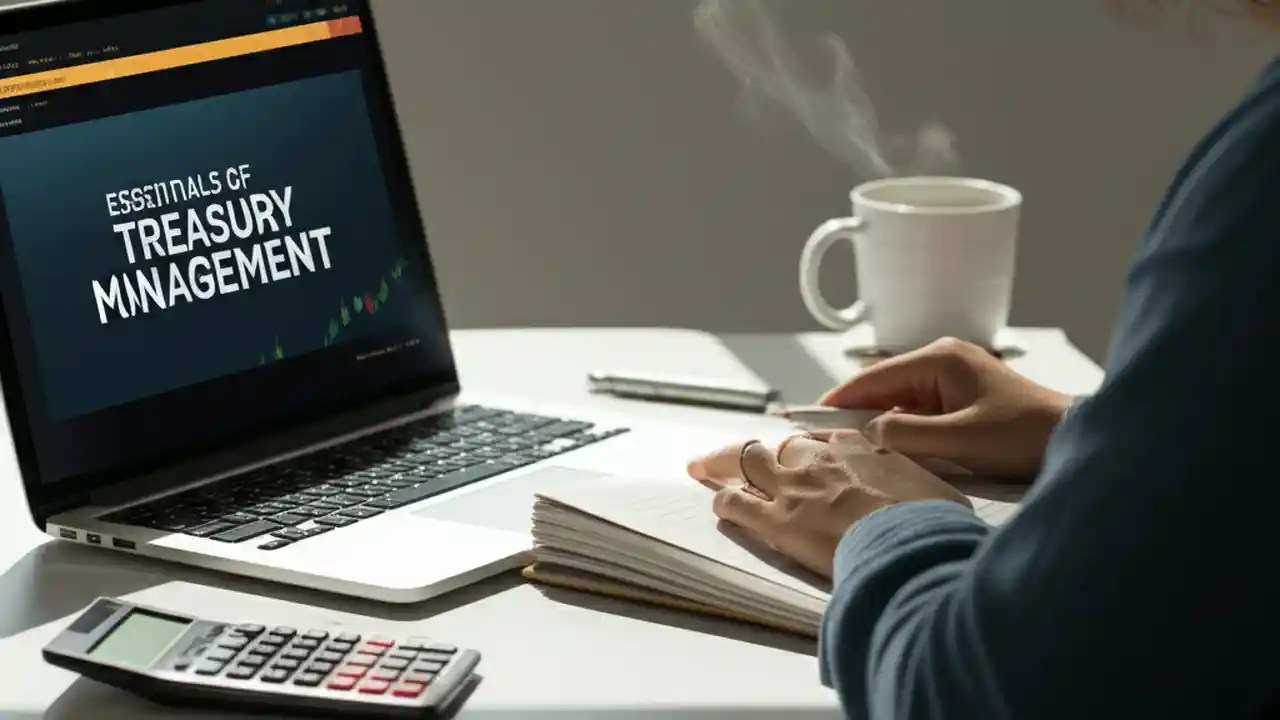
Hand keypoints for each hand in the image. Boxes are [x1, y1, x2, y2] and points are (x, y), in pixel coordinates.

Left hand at [687, 433, 970, 577]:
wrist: (909, 546)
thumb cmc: (930, 525)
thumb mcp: (937, 495)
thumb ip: (918, 490)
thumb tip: (930, 502)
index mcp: (862, 449)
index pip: (825, 442)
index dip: (811, 452)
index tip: (804, 458)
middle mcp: (822, 460)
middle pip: (782, 447)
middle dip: (765, 454)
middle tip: (747, 458)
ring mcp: (794, 486)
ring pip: (748, 461)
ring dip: (726, 463)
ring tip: (704, 465)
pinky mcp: (774, 518)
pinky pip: (736, 500)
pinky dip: (724, 499)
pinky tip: (716, 500)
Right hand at [820, 338, 1071, 479]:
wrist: (1073, 440)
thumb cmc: (1025, 435)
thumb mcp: (962, 441)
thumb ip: (909, 435)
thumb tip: (870, 433)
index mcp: (940, 359)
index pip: (874, 377)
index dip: (838, 399)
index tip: (807, 418)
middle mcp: (942, 361)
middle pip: (882, 388)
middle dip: (854, 414)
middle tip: (823, 440)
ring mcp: (951, 379)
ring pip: (897, 402)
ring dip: (877, 425)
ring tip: (848, 450)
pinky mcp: (959, 398)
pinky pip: (917, 412)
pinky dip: (899, 429)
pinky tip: (886, 451)